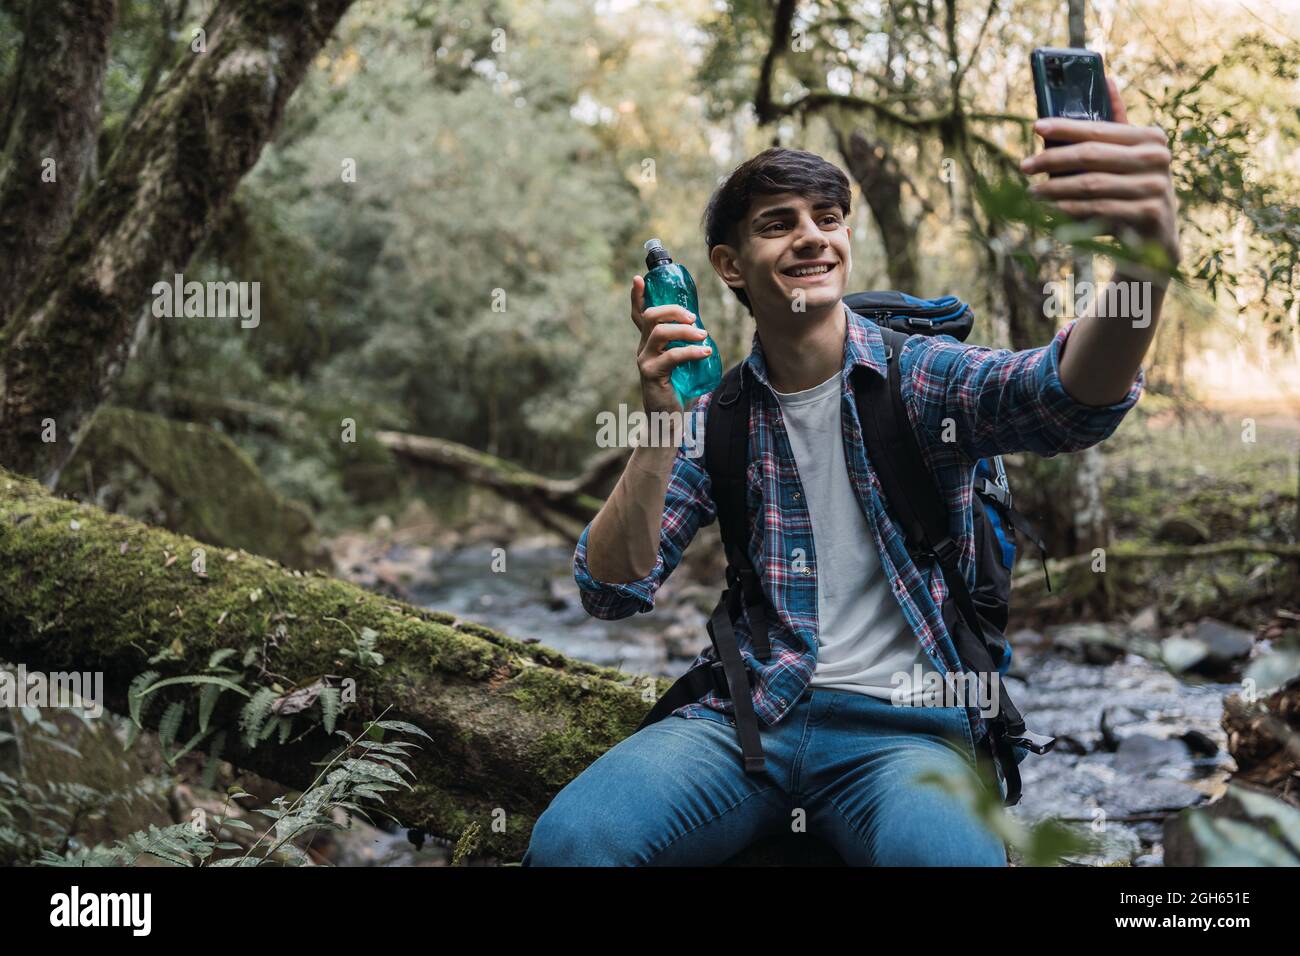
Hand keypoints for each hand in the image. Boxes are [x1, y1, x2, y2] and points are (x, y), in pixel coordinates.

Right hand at [629, 275, 712, 414]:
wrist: (666, 419)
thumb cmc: (676, 390)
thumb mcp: (679, 363)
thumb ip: (683, 346)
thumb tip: (703, 330)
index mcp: (648, 343)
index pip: (638, 315)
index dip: (637, 297)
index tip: (639, 279)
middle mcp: (643, 349)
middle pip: (651, 317)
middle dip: (673, 310)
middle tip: (693, 318)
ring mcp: (645, 361)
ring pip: (660, 332)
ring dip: (685, 330)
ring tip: (703, 336)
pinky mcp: (652, 374)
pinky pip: (672, 356)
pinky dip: (691, 351)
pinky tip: (705, 352)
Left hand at [1020, 76, 1180, 268]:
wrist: (1157, 236)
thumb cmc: (1134, 188)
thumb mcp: (1129, 154)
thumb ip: (1117, 123)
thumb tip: (1106, 79)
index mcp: (1151, 137)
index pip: (1099, 129)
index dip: (1065, 127)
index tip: (1036, 127)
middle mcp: (1157, 158)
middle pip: (1091, 155)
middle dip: (1052, 159)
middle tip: (1024, 165)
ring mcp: (1156, 186)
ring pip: (1091, 185)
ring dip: (1055, 188)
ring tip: (1031, 191)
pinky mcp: (1149, 214)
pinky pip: (1099, 210)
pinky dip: (1070, 210)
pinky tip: (1050, 209)